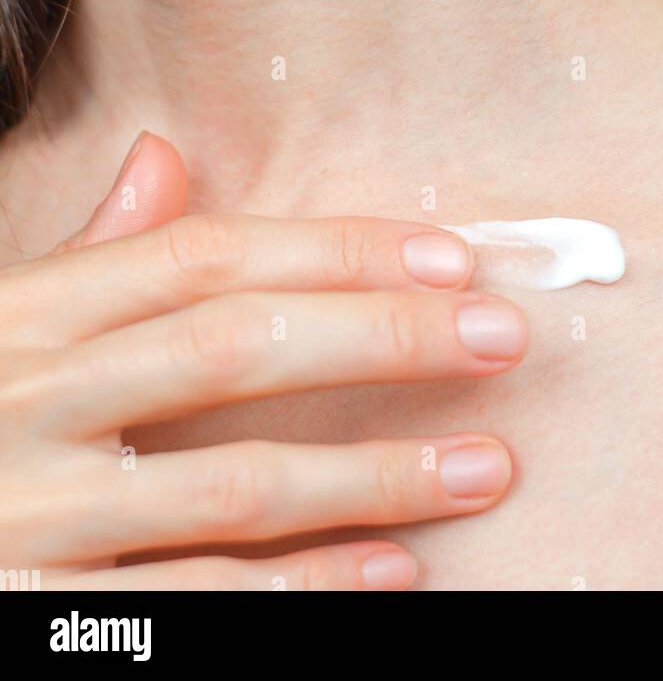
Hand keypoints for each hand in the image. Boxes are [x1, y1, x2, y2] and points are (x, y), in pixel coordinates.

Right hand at [0, 134, 526, 590]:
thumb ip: (88, 254)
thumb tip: (167, 156)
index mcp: (30, 316)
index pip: (203, 256)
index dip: (333, 248)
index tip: (447, 255)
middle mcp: (31, 404)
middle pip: (232, 349)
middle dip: (379, 338)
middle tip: (499, 334)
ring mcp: (31, 519)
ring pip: (231, 482)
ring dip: (374, 473)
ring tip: (484, 463)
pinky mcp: (36, 621)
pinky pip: (194, 605)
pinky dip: (304, 589)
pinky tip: (394, 572)